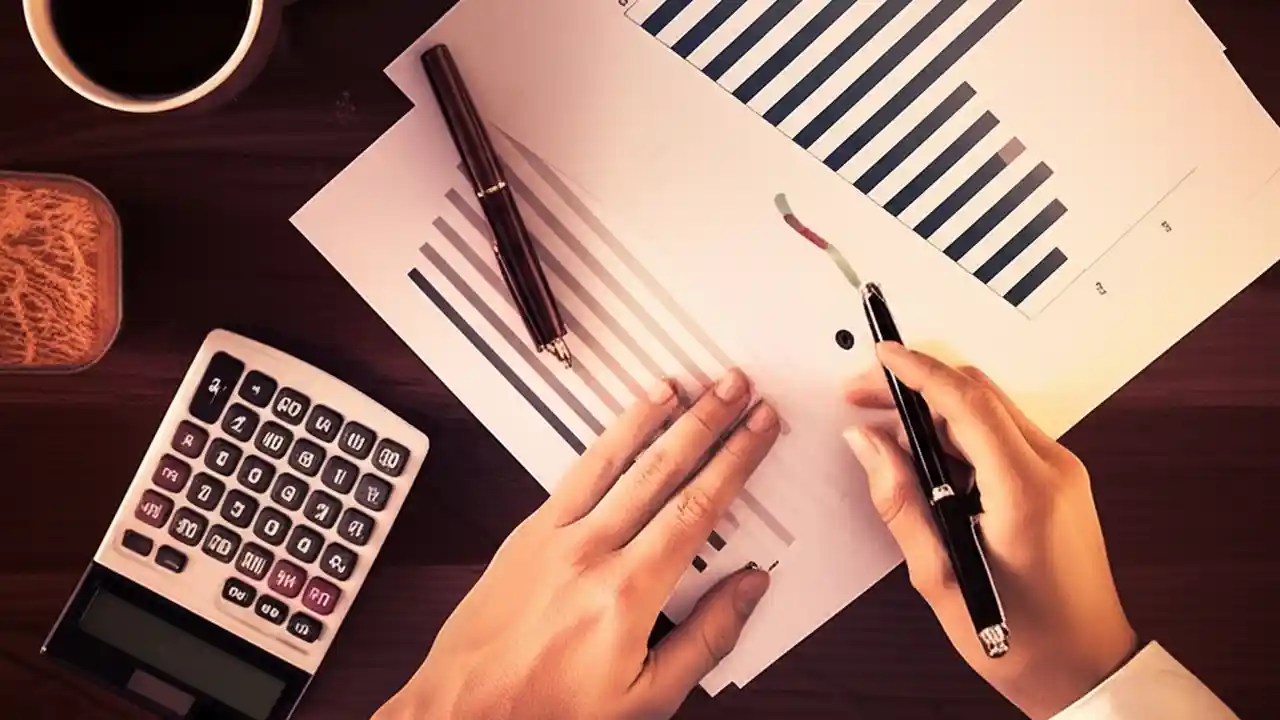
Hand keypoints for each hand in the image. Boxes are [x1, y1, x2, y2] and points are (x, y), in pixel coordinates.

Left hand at [375, 370, 779, 719]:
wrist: (465, 714)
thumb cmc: (550, 712)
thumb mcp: (647, 697)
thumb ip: (706, 637)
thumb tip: (747, 588)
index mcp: (628, 593)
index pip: (698, 507)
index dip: (735, 460)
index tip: (757, 429)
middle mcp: (590, 553)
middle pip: (661, 470)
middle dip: (706, 422)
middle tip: (734, 387)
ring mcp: (553, 537)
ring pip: (612, 460)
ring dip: (652, 417)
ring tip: (683, 386)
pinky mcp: (525, 535)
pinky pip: (571, 475)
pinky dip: (603, 443)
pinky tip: (621, 429)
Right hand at [844, 343, 1136, 718]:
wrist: (1086, 667)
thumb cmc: (1022, 638)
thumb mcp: (940, 577)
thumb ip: (900, 501)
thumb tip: (867, 444)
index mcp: (1024, 493)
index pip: (966, 403)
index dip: (917, 371)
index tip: (879, 358)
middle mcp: (1052, 469)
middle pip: (978, 393)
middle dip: (916, 383)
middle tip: (862, 398)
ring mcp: (1062, 470)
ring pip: (989, 408)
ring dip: (934, 409)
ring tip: (887, 439)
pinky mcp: (1058, 479)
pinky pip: (1001, 433)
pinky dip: (959, 432)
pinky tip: (927, 460)